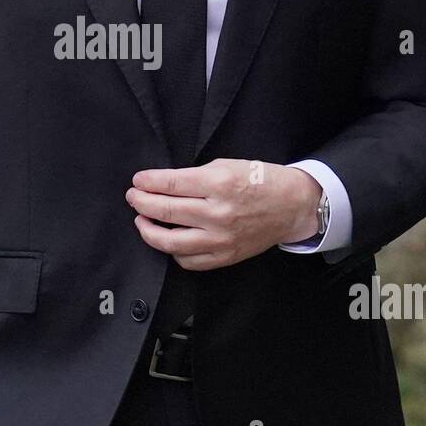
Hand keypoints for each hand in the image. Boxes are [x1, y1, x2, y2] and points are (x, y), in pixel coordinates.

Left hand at [125, 158, 320, 269]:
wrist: (292, 206)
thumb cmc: (260, 181)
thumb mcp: (227, 165)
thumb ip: (194, 176)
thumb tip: (162, 184)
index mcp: (219, 184)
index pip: (170, 184)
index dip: (147, 182)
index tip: (137, 181)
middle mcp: (218, 213)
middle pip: (165, 210)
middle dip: (141, 202)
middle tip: (133, 197)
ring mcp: (221, 239)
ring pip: (170, 241)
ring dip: (148, 230)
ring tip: (142, 220)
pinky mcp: (225, 257)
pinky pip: (188, 260)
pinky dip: (173, 250)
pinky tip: (169, 239)